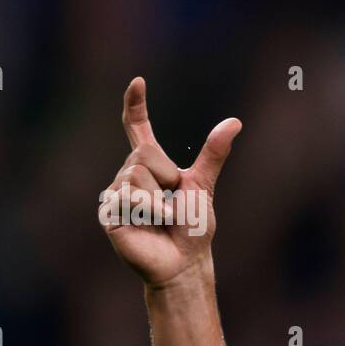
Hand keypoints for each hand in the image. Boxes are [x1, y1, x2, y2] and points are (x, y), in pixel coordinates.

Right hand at [98, 76, 241, 287]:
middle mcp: (130, 174)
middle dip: (167, 176)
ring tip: (162, 217)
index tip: (138, 82)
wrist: (183, 263)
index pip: (138, 129)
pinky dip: (149, 210)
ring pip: (136, 173)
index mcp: (152, 166)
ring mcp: (117, 192)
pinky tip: (150, 224)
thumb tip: (235, 121)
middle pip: (144, 152)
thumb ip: (213, 154)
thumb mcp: (204, 186)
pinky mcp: (109, 211)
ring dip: (160, 198)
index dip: (136, 106)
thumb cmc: (194, 228)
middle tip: (173, 202)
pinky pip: (128, 195)